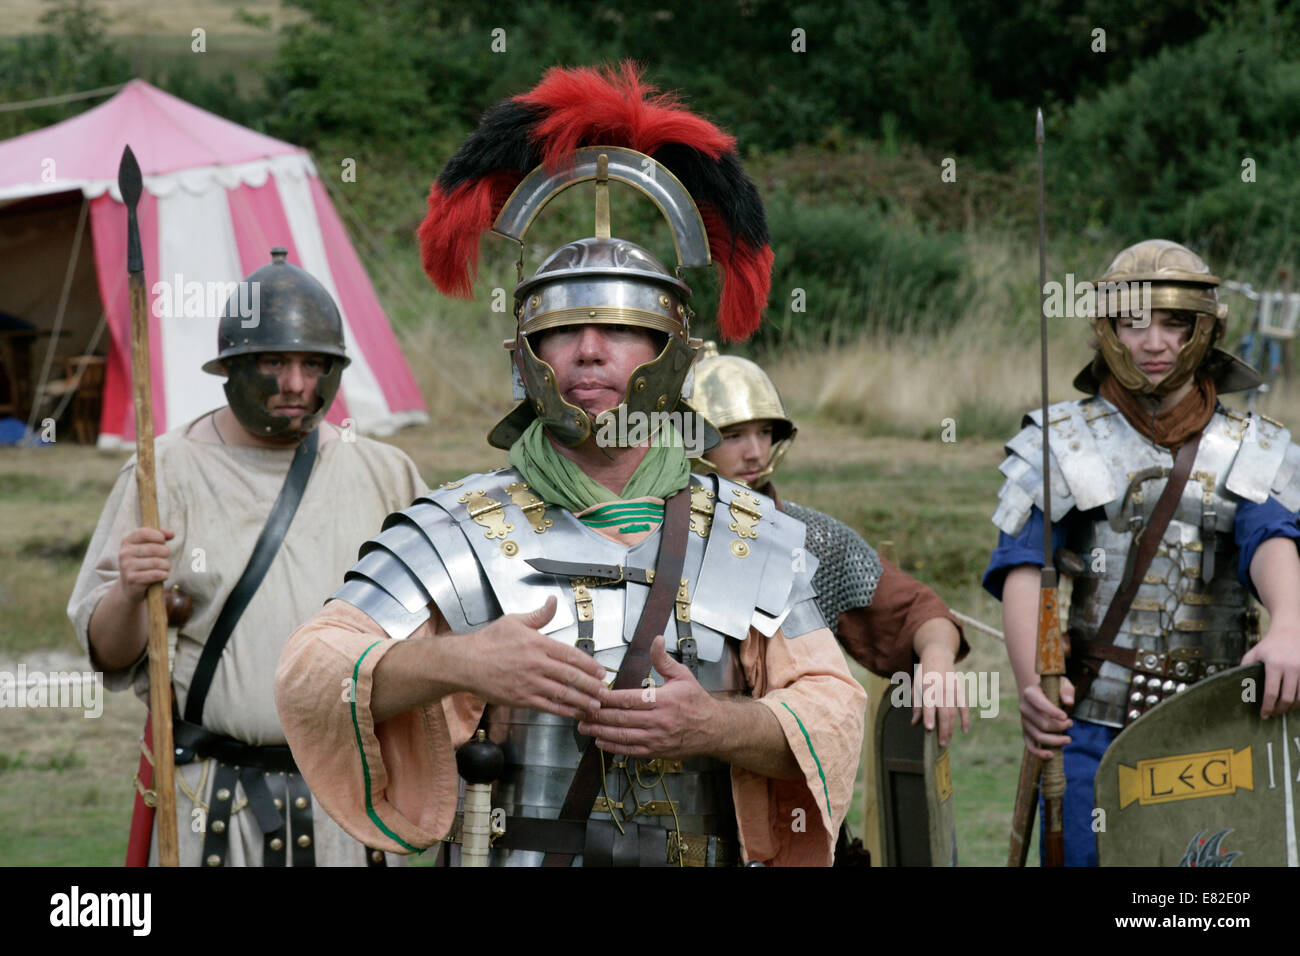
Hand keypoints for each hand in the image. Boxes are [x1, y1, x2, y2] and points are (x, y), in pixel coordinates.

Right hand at [117, 527, 174, 602]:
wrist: (130, 586)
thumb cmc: (143, 562)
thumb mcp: (148, 547)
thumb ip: (160, 536)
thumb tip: (172, 534)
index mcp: (127, 542)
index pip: (144, 533)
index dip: (158, 536)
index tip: (163, 541)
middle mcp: (124, 553)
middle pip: (153, 548)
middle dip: (165, 552)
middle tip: (165, 557)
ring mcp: (126, 566)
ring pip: (156, 562)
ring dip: (166, 565)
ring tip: (165, 567)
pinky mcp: (132, 579)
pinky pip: (155, 574)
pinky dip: (164, 574)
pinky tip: (164, 575)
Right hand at [455, 597, 607, 719]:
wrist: (466, 662)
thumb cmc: (489, 641)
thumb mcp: (514, 621)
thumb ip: (539, 615)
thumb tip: (553, 601)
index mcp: (537, 644)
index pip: (570, 655)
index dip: (588, 665)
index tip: (601, 671)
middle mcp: (536, 664)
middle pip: (570, 676)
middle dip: (591, 685)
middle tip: (604, 691)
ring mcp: (529, 683)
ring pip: (561, 694)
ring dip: (581, 700)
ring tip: (595, 705)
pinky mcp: (521, 698)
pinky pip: (547, 706)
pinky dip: (563, 710)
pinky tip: (573, 712)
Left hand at [578, 635, 717, 757]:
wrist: (714, 729)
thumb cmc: (697, 702)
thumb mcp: (683, 676)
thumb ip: (664, 659)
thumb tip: (656, 639)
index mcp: (664, 700)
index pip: (629, 699)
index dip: (608, 697)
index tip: (593, 693)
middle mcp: (659, 721)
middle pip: (621, 718)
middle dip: (598, 715)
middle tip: (580, 710)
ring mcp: (657, 738)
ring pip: (623, 736)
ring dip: (600, 731)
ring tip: (584, 726)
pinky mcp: (656, 751)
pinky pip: (631, 750)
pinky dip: (613, 747)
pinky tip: (601, 741)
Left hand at [911, 646, 971, 747]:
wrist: (938, 655)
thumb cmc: (924, 675)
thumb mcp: (916, 687)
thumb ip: (917, 705)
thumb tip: (915, 723)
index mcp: (927, 687)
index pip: (928, 704)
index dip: (929, 716)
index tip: (929, 729)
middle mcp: (940, 689)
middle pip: (943, 712)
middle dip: (942, 729)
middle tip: (940, 744)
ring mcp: (952, 690)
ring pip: (953, 712)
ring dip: (951, 728)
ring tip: (946, 741)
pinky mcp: (960, 690)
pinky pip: (964, 707)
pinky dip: (965, 719)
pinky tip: (964, 730)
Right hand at [1019, 677, 1073, 759]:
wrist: (1040, 693)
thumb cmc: (1053, 688)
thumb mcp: (1062, 683)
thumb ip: (1067, 690)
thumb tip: (1069, 703)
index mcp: (1029, 693)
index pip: (1040, 704)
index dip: (1053, 712)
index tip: (1066, 717)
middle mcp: (1024, 708)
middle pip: (1042, 723)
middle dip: (1060, 727)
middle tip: (1071, 724)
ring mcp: (1024, 722)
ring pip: (1038, 736)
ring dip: (1055, 741)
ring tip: (1068, 739)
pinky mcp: (1026, 733)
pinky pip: (1030, 746)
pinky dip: (1040, 753)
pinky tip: (1052, 755)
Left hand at [1241, 618, 1299, 717]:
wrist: (1289, 630)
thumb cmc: (1269, 644)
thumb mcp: (1254, 653)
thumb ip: (1245, 668)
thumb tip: (1238, 687)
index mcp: (1274, 664)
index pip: (1271, 692)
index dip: (1267, 707)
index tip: (1264, 715)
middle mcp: (1291, 667)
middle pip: (1287, 698)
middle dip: (1279, 710)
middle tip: (1273, 714)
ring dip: (1292, 708)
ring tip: (1284, 709)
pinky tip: (1295, 703)